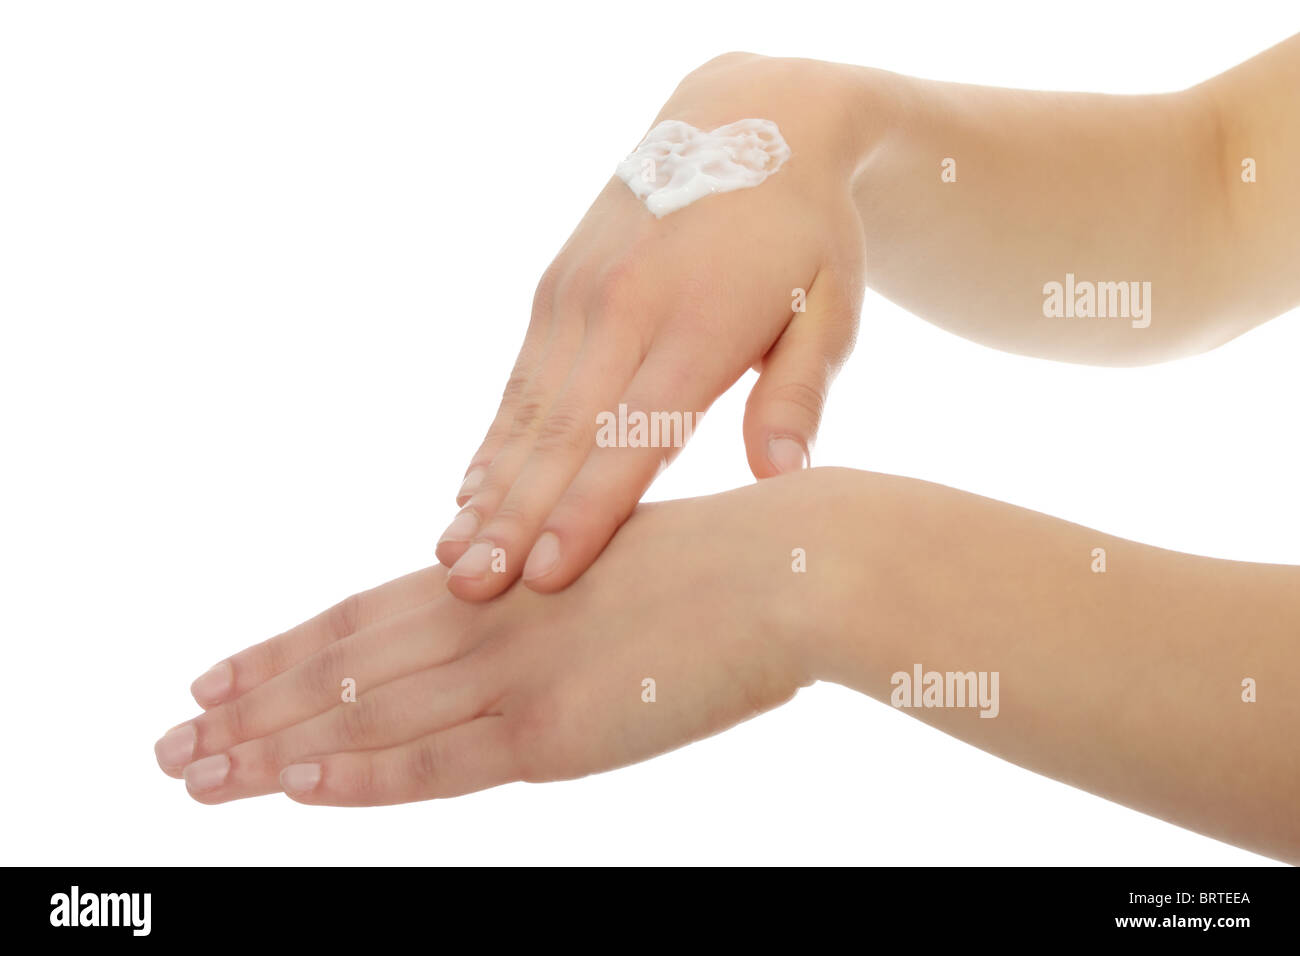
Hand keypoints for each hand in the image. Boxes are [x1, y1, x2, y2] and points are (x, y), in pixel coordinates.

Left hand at [156, 477, 818, 804]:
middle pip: (339, 668)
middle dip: (248, 707)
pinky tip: (296, 791)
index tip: (212, 679)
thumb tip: (493, 634)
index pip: (359, 616)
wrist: (788, 567)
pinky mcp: (557, 729)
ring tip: (192, 774)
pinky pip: (437, 761)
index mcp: (497, 576)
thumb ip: (539, 610)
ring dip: (271, 749)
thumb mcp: (605, 568)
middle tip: (169, 742)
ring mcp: (515, 673)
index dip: (280, 651)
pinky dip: (360, 775)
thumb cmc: (717, 563)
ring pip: (364, 716)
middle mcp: (485, 617)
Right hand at [437, 53, 865, 600]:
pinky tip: (466, 491)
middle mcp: (623, 308)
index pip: (635, 435)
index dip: (589, 510)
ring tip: (450, 556)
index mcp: (699, 322)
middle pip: (562, 433)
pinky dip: (492, 440)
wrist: (746, 117)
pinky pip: (519, 379)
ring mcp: (578, 295)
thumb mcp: (831, 305)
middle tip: (471, 589)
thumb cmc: (804, 233)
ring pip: (526, 411)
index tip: (548, 576)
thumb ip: (799, 392)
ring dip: (487, 489)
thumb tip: (778, 476)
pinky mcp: (555, 288)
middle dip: (514, 518)